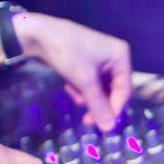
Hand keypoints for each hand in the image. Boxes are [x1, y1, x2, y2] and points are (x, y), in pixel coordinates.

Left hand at [15, 13, 132, 131]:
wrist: (39, 34)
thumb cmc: (68, 53)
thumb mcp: (85, 81)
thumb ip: (98, 105)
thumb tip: (109, 129)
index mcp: (121, 57)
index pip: (125, 90)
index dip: (115, 109)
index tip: (103, 126)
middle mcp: (115, 57)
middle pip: (113, 90)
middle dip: (99, 104)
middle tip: (87, 120)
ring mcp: (101, 59)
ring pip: (101, 88)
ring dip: (88, 97)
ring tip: (75, 98)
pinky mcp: (88, 62)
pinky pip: (91, 82)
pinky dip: (82, 88)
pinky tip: (69, 87)